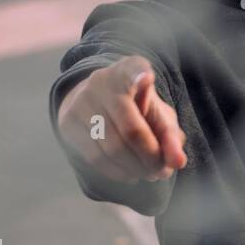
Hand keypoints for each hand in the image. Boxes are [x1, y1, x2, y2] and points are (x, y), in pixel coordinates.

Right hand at [56, 54, 187, 183]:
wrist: (97, 102)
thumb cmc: (137, 109)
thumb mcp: (159, 115)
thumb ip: (171, 137)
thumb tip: (178, 162)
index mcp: (129, 69)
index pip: (134, 70)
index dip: (139, 76)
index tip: (146, 77)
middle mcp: (101, 82)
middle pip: (131, 130)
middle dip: (151, 158)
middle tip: (162, 172)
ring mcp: (80, 101)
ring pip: (112, 148)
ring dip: (135, 169)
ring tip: (149, 174)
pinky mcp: (67, 123)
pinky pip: (94, 157)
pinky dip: (117, 172)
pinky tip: (129, 173)